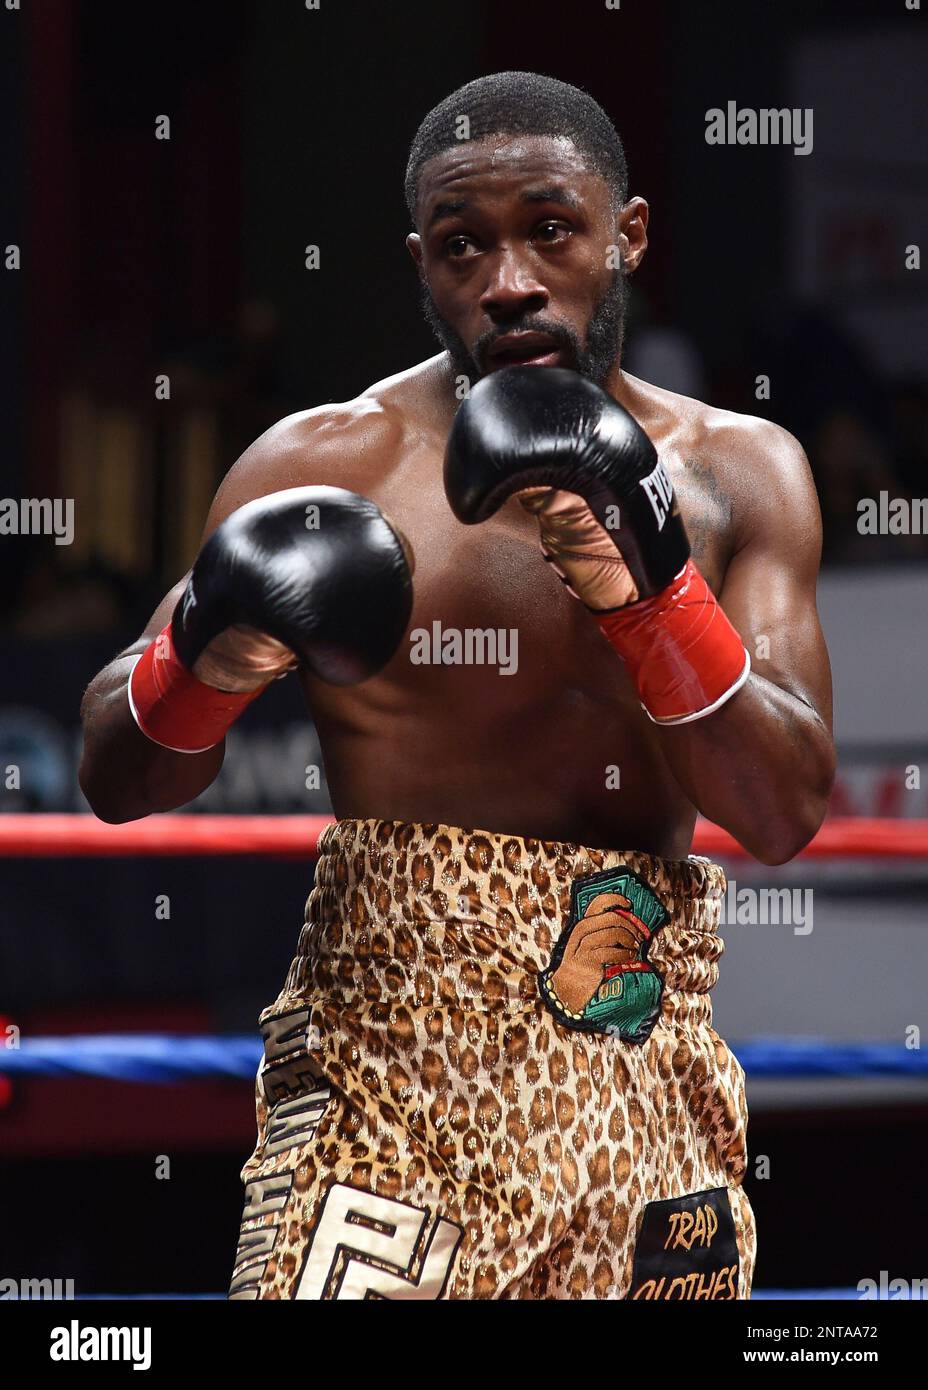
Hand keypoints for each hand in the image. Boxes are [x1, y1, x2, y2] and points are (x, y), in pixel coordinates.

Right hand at [549, 892, 648, 1014]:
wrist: (567, 988)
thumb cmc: (584, 964)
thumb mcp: (590, 944)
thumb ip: (604, 931)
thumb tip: (630, 922)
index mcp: (584, 923)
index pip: (599, 901)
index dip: (616, 899)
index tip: (629, 905)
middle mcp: (582, 931)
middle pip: (612, 917)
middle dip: (630, 926)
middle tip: (638, 938)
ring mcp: (584, 945)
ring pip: (614, 933)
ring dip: (629, 941)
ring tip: (632, 950)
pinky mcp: (589, 961)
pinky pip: (613, 952)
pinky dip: (625, 954)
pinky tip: (628, 958)